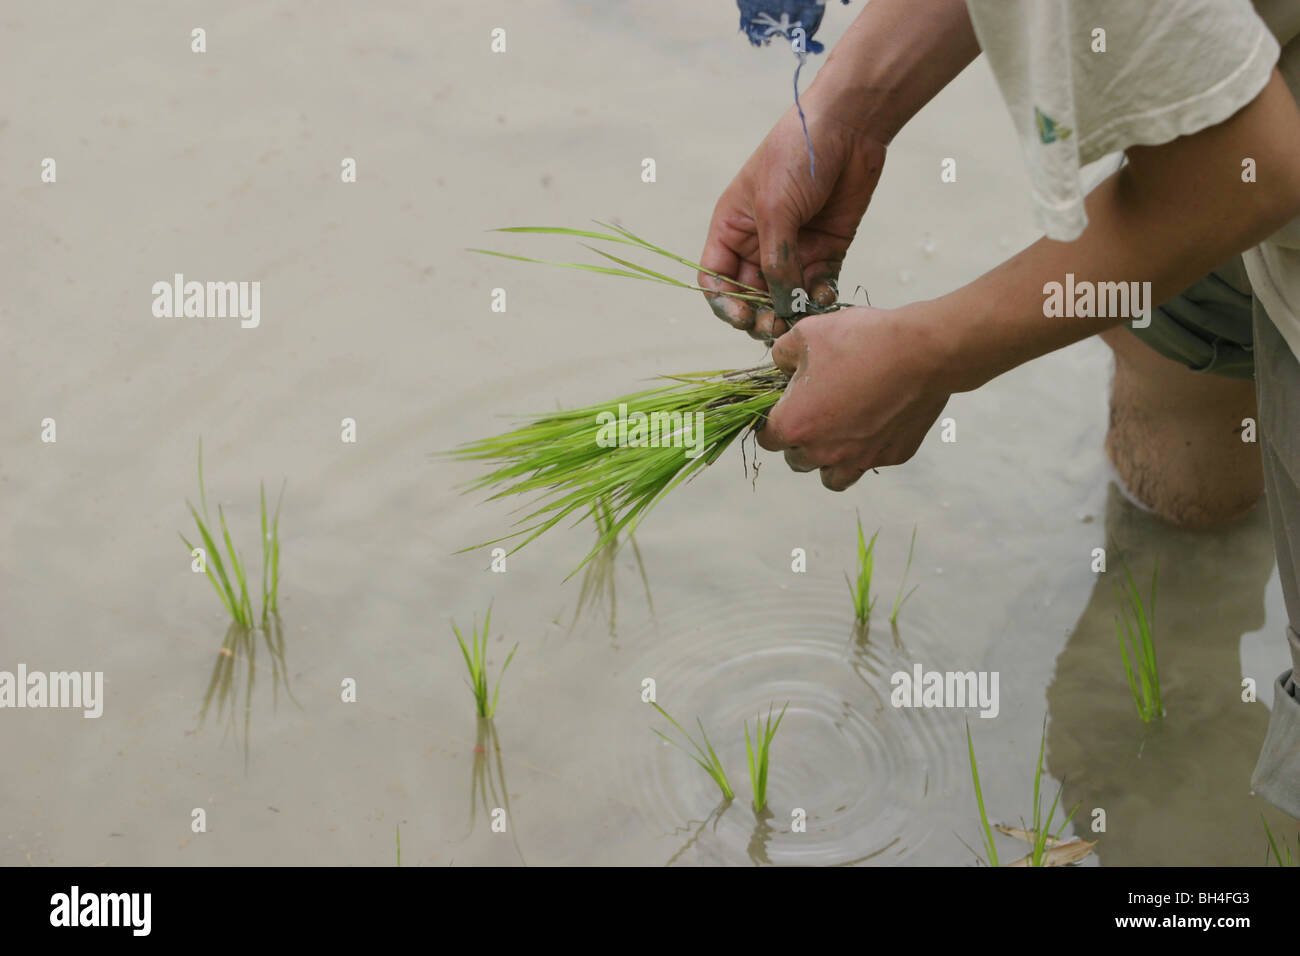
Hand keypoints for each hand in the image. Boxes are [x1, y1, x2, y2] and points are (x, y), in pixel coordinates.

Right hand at [698, 99, 886, 340]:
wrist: (847, 128)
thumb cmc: (796, 156)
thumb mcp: (774, 209)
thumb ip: (775, 261)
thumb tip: (782, 305)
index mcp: (732, 229)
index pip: (716, 279)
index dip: (725, 303)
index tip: (744, 316)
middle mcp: (758, 244)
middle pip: (750, 295)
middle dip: (760, 315)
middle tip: (775, 328)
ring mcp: (793, 250)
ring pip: (785, 298)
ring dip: (791, 313)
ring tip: (801, 320)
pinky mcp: (825, 251)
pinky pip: (817, 287)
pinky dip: (820, 298)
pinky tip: (825, 297)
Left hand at [757, 306, 951, 489]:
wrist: (921, 352)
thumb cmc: (861, 342)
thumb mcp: (806, 334)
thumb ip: (783, 355)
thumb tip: (783, 366)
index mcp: (796, 426)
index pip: (767, 439)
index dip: (773, 422)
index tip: (786, 409)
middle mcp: (824, 452)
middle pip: (797, 461)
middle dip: (801, 441)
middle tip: (815, 414)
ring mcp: (859, 458)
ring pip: (832, 479)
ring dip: (829, 461)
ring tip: (838, 435)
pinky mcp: (892, 456)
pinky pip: (870, 463)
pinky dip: (867, 450)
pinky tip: (874, 424)